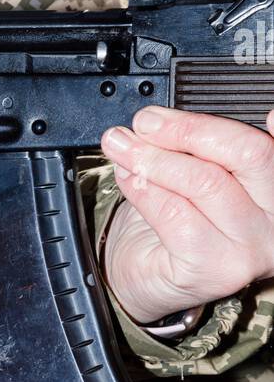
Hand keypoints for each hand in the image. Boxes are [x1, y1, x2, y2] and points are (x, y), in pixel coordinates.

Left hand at [100, 105, 273, 324]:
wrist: (148, 278)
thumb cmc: (176, 224)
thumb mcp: (195, 174)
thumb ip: (198, 148)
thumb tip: (162, 118)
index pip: (265, 144)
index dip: (242, 121)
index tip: (196, 103)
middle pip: (247, 154)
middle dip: (187, 130)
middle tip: (145, 123)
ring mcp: (249, 249)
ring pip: (205, 182)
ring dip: (153, 158)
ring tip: (122, 147)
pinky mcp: (213, 270)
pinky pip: (175, 214)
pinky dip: (145, 190)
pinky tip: (128, 178)